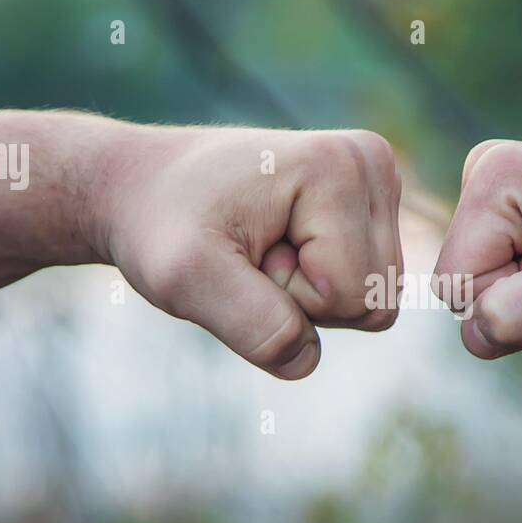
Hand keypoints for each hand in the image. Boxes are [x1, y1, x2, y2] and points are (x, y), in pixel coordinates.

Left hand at [88, 126, 402, 378]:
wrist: (145, 188)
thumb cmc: (160, 225)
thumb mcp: (186, 278)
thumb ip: (253, 324)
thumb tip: (307, 359)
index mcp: (341, 167)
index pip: (353, 296)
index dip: (290, 297)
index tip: (242, 253)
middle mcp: (371, 164)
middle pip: (375, 300)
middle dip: (305, 299)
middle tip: (249, 255)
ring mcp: (376, 183)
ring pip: (374, 299)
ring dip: (310, 296)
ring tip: (259, 250)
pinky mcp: (368, 205)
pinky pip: (367, 288)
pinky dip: (318, 287)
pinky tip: (279, 248)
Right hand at [432, 140, 521, 358]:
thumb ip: (520, 315)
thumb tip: (472, 335)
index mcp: (492, 179)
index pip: (455, 286)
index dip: (510, 305)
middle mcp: (482, 168)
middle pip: (461, 280)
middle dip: (519, 294)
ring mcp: (492, 181)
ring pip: (478, 277)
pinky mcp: (505, 198)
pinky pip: (493, 264)